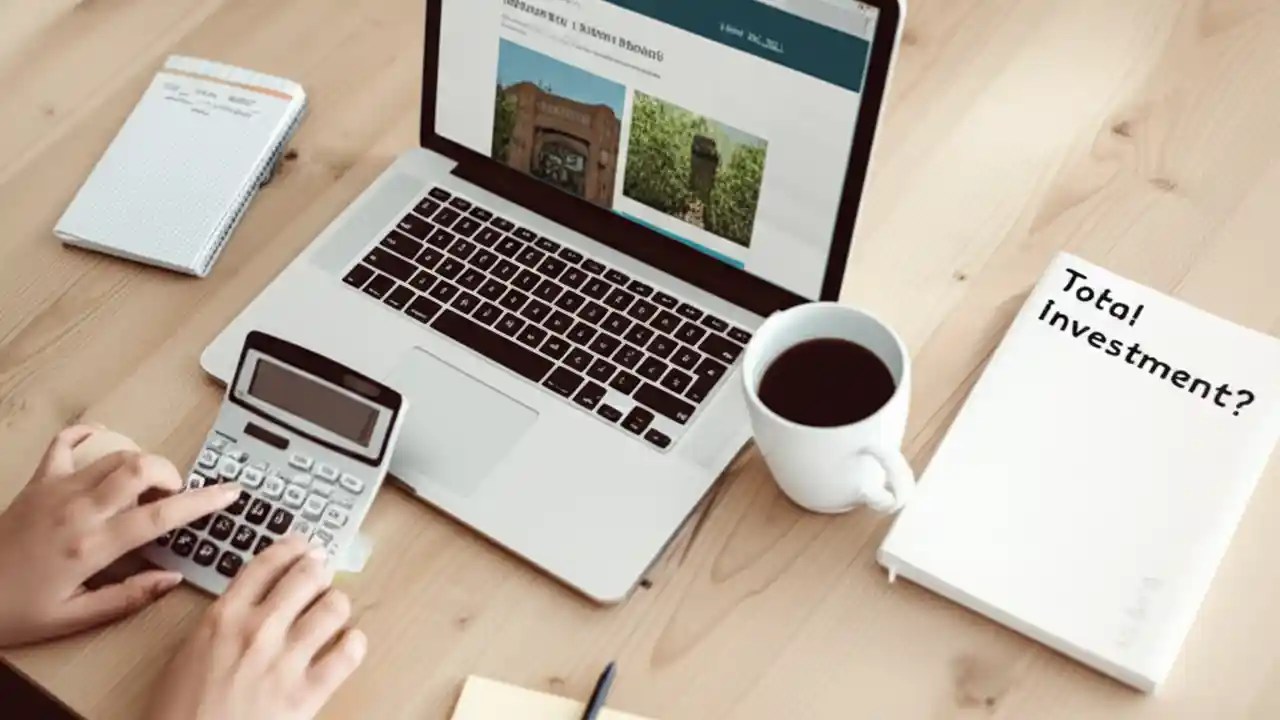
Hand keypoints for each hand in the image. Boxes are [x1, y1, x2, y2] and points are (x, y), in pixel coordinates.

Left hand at [0, 425, 239, 646]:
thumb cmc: (14, 610)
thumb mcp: (75, 617)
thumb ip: (128, 597)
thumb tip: (171, 579)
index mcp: (92, 546)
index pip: (161, 514)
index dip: (203, 501)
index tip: (230, 492)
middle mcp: (78, 510)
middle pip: (141, 468)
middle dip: (172, 473)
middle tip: (177, 494)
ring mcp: (56, 490)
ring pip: (115, 455)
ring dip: (141, 462)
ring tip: (146, 485)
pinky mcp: (37, 482)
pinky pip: (66, 443)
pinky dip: (89, 434)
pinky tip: (103, 438)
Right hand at [146, 537, 365, 719]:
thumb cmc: (179, 713)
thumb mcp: (190, 654)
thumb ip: (222, 624)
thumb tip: (252, 605)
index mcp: (223, 617)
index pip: (267, 563)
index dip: (291, 548)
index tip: (303, 545)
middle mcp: (258, 629)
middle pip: (307, 575)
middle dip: (320, 569)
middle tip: (323, 572)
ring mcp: (285, 660)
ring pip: (334, 607)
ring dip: (336, 604)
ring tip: (333, 610)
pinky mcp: (308, 692)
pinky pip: (348, 653)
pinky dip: (354, 643)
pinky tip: (349, 642)